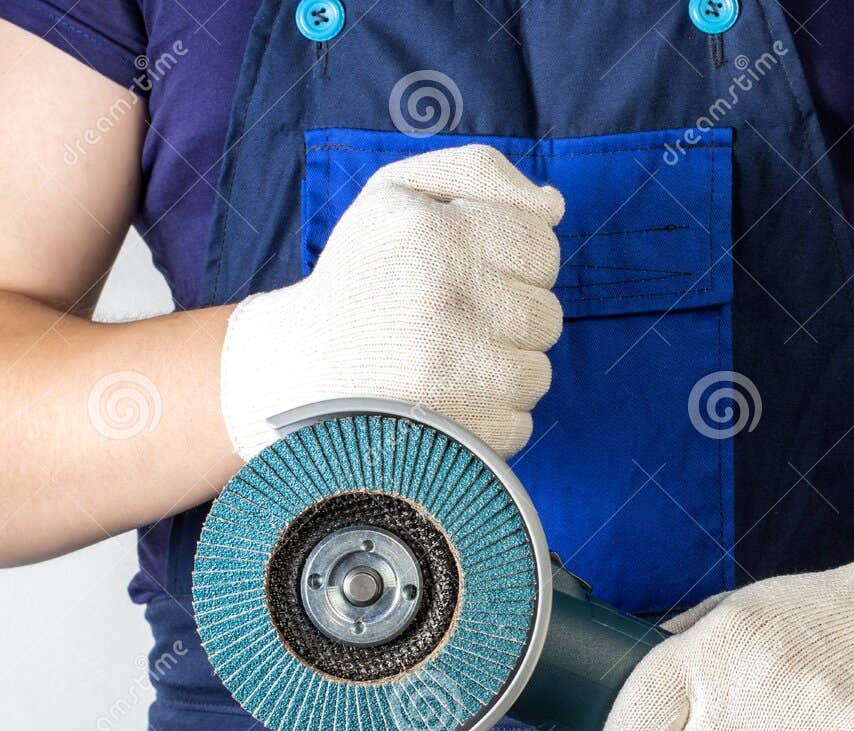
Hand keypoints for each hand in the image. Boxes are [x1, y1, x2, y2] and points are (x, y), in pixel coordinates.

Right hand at [219, 144, 564, 460]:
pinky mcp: (458, 433)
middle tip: (452, 322)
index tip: (472, 274)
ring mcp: (453, 375)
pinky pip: (518, 424)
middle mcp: (446, 303)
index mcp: (436, 235)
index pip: (542, 248)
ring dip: (502, 372)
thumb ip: (479, 173)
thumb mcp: (398, 195)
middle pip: (547, 316)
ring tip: (445, 363)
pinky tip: (442, 403)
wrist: (299, 372)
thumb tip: (554, 205)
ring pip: (537, 374)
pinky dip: (487, 418)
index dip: (515, 263)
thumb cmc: (363, 278)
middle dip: (509, 319)